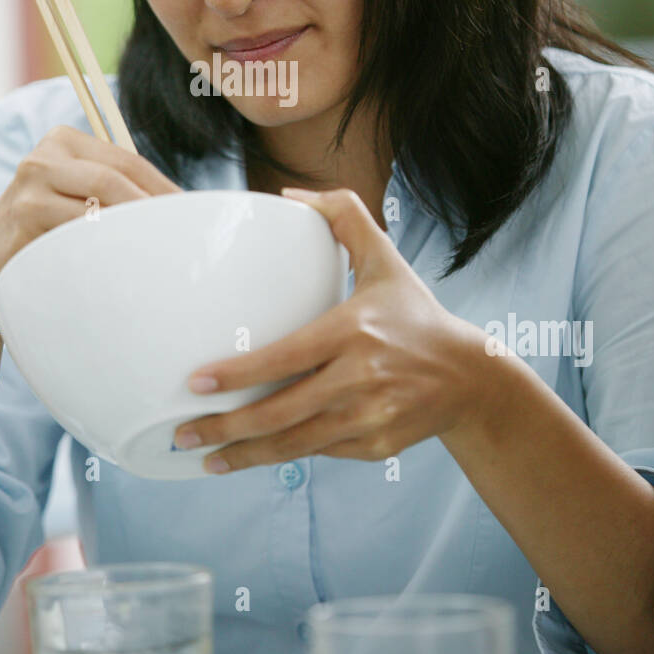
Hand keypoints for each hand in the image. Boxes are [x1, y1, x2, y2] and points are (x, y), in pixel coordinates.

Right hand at [0, 125, 181, 316]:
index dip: (163, 187)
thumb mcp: (73, 199)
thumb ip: (112, 192)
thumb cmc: (40, 233)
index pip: (127, 160)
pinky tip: (123, 259)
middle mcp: (44, 155)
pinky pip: (76, 229)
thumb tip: (175, 208)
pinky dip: (105, 243)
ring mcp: (30, 184)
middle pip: (115, 175)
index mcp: (64, 141)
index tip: (191, 212)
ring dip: (134, 223)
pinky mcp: (22, 216)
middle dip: (154, 204)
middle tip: (182, 231)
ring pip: (99, 198)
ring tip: (160, 244)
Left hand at [173, 187, 492, 472]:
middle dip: (225, 427)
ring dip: (245, 454)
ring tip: (205, 458)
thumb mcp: (386, 258)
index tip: (195, 382)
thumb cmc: (414, 314)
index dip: (238, 374)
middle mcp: (361, 377)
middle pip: (281, 411)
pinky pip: (320, 451)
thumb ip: (343, 215)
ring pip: (295, 444)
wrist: (471, 377)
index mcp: (353, 330)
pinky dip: (286, 454)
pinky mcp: (376, 446)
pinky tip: (253, 455)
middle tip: (182, 433)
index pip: (285, 357)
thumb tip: (290, 196)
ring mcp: (369, 416)